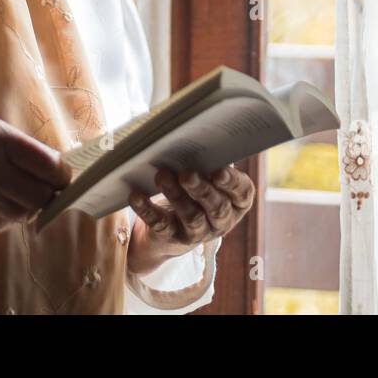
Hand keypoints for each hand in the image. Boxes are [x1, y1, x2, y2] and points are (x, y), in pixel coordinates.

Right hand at [0, 117, 71, 236]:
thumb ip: (19, 146)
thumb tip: (60, 168)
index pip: (49, 164)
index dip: (62, 173)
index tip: (62, 174)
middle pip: (43, 195)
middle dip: (49, 192)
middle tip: (43, 185)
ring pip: (28, 212)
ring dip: (27, 203)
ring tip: (7, 188)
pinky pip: (6, 222)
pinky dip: (6, 212)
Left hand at [126, 165, 254, 275]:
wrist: (169, 232)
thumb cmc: (194, 193)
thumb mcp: (206, 179)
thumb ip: (209, 164)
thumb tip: (202, 139)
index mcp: (235, 203)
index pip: (241, 193)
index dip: (232, 182)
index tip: (218, 170)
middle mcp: (221, 221)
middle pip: (216, 207)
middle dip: (201, 189)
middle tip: (186, 173)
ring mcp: (198, 233)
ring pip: (191, 216)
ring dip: (176, 196)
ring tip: (162, 176)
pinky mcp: (172, 238)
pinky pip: (160, 225)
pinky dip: (147, 210)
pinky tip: (136, 196)